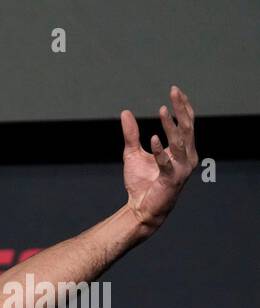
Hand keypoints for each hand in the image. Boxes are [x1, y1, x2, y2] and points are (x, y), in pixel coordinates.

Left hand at [120, 86, 197, 230]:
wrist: (140, 209)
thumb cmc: (141, 183)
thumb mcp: (133, 154)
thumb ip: (131, 134)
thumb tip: (125, 112)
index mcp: (183, 150)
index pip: (187, 123)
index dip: (183, 106)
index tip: (175, 90)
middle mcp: (187, 157)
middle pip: (187, 128)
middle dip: (181, 109)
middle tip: (173, 92)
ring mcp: (181, 169)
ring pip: (180, 142)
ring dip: (171, 126)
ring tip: (163, 111)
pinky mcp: (170, 180)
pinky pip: (166, 163)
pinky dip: (159, 151)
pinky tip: (152, 138)